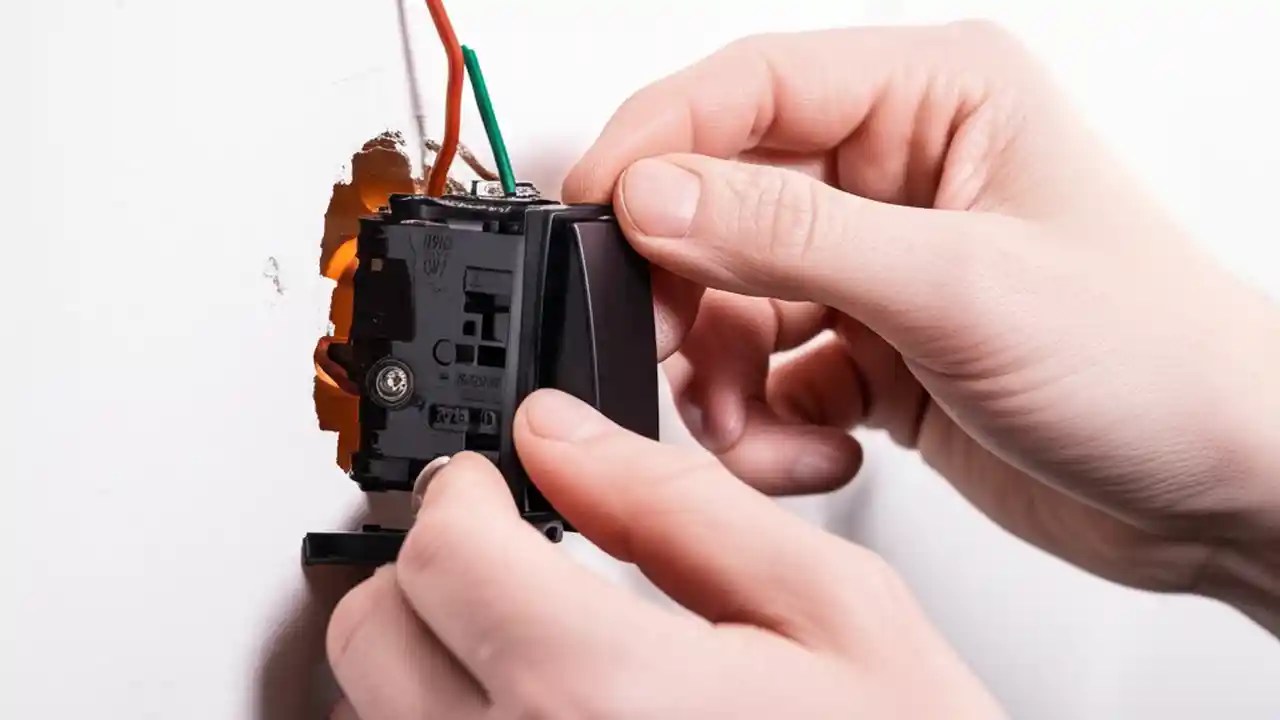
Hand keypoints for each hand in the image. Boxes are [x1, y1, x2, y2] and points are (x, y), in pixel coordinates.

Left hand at [326, 390, 1004, 718]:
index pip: (439, 553)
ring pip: (376, 715)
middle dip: (428, 568)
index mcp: (604, 696)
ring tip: (532, 635)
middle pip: (370, 638)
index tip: (491, 478)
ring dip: (432, 652)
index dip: (460, 488)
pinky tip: (545, 710)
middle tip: (505, 550)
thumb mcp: (837, 610)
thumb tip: (566, 435)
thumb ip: (682, 506)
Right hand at [563, 23, 1279, 627]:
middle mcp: (897, 178)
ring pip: (732, 304)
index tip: (591, 206)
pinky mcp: (872, 355)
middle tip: (668, 347)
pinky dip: (766, 428)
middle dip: (684, 288)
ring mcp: (878, 271)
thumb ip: (791, 236)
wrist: (1227, 491)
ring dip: (721, 377)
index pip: (750, 86)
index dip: (656, 139)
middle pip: (721, 201)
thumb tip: (653, 194)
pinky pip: (767, 380)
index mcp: (935, 101)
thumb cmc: (1158, 361)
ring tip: (756, 431)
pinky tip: (820, 453)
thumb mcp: (962, 284)